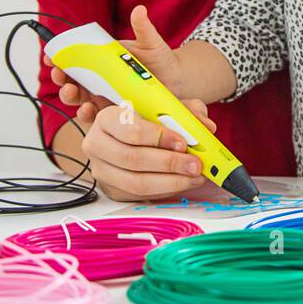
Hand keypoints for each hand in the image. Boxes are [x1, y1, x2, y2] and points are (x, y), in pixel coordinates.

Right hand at [44, 4, 188, 117]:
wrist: (178, 83)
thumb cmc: (161, 60)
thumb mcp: (152, 43)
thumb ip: (144, 29)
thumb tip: (140, 9)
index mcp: (102, 59)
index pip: (75, 57)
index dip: (59, 57)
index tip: (51, 57)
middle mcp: (99, 78)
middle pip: (72, 79)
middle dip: (61, 77)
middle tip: (59, 75)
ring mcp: (104, 95)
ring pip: (79, 98)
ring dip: (70, 96)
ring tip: (70, 92)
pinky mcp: (113, 113)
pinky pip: (96, 116)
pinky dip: (87, 114)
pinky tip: (87, 111)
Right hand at [79, 99, 218, 201]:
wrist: (132, 136)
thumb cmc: (147, 119)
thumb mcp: (166, 108)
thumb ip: (186, 112)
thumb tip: (206, 126)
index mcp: (106, 118)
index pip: (130, 130)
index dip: (159, 138)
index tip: (183, 142)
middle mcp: (96, 144)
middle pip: (133, 159)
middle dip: (169, 163)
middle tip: (195, 164)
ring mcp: (101, 170)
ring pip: (136, 182)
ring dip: (171, 182)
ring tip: (195, 176)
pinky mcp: (111, 189)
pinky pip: (140, 195)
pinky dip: (165, 191)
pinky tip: (183, 183)